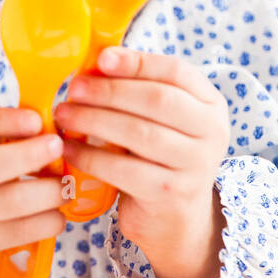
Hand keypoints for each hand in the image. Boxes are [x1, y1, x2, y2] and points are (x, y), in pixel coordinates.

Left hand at [54, 48, 228, 277]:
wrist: (176, 219)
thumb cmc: (159, 158)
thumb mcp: (160, 121)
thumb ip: (138, 92)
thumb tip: (95, 63)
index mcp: (210, 104)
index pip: (176, 72)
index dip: (137, 62)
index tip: (101, 58)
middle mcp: (212, 133)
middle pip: (158, 100)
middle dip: (110, 91)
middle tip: (74, 88)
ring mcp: (195, 166)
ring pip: (140, 134)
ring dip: (95, 121)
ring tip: (65, 115)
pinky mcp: (171, 194)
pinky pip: (125, 169)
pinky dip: (92, 157)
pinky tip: (69, 150)